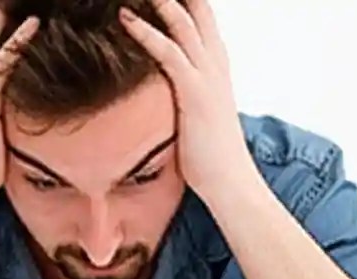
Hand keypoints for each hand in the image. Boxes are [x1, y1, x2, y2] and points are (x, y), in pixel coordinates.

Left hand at [119, 0, 256, 203]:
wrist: (230, 182)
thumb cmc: (210, 157)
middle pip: (198, 12)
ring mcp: (207, 76)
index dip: (187, 3)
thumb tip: (162, 96)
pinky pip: (169, 53)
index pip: (202, 21)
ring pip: (183, 24)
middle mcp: (215, 65)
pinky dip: (146, 32)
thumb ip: (183, 97)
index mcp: (216, 68)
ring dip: (160, 2)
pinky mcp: (194, 92)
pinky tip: (125, 19)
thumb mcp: (197, 116)